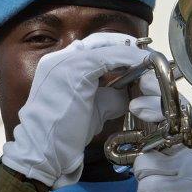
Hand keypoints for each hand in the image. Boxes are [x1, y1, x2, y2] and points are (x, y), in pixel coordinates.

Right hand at [1, 33, 148, 187]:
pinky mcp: (75, 69)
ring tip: (148, 62)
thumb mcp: (90, 108)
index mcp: (58, 65)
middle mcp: (58, 57)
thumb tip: (129, 90)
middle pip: (99, 41)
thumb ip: (108, 95)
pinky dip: (128, 60)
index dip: (117, 50)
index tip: (137, 60)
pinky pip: (109, 57)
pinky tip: (142, 67)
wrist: (43, 150)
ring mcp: (64, 60)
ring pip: (106, 46)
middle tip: (147, 58)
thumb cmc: (63, 135)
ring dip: (129, 53)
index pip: (92, 48)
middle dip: (126, 48)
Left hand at [132, 97, 191, 191]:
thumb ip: (181, 136)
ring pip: (145, 162)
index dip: (156, 98)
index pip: (181, 110)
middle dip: (143, 140)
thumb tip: (147, 108)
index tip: (140, 94)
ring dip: (144, 174)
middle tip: (147, 150)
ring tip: (158, 182)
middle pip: (160, 132)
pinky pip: (146, 186)